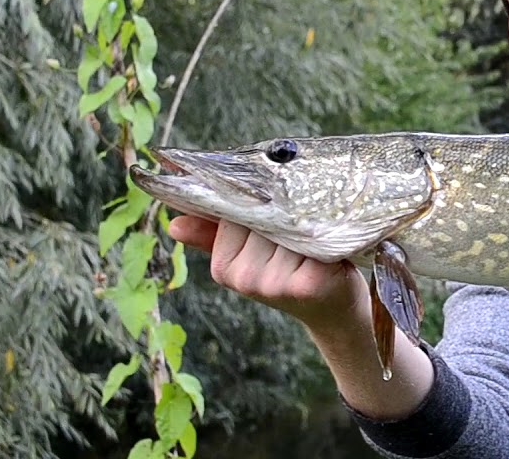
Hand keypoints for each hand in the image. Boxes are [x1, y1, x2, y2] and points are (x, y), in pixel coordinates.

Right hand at [168, 215, 369, 330]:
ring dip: (305, 224)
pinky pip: (310, 240)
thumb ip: (214, 234)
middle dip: (283, 211)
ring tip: (316, 236)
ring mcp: (273, 283)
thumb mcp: (250, 251)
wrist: (333, 307)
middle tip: (302, 221)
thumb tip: (174, 225)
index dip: (259, 201)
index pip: (234, 210)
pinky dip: (324, 238)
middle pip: (261, 216)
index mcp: (223, 267)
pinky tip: (329, 249)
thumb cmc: (292, 268)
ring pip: (286, 225)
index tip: (278, 205)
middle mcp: (245, 277)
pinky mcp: (305, 284)